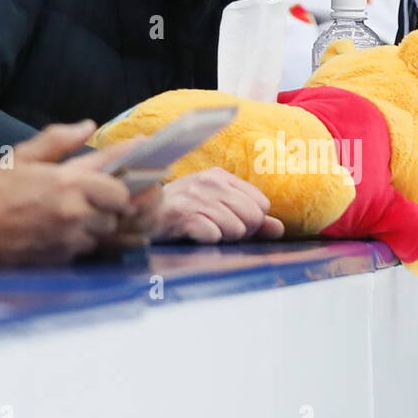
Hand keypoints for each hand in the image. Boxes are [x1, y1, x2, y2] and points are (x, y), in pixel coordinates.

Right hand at [0, 122, 157, 265]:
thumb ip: (58, 139)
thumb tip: (88, 125)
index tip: (148, 170)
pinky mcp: (65, 257)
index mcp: (69, 182)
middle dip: (111, 202)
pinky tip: (70, 232)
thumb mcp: (22, 156)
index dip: (131, 178)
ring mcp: (72, 237)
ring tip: (77, 213)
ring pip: (105, 231)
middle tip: (98, 194)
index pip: (117, 185)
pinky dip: (85, 240)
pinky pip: (89, 248)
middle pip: (117, 210)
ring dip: (99, 222)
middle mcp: (76, 211)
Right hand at [151, 167, 285, 243]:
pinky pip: (214, 236)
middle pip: (254, 217)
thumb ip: (251, 219)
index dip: (252, 221)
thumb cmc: (181, 213)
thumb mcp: (216, 208)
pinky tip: (193, 235)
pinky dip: (207, 241)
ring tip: (203, 231)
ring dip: (223, 238)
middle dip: (242, 231)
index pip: (261, 204)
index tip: (233, 222)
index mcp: (221, 176)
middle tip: (218, 230)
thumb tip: (279, 229)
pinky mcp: (182, 215)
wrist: (138, 215)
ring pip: (237, 229)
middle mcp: (210, 182)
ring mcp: (195, 197)